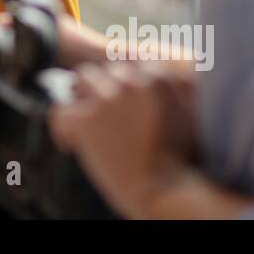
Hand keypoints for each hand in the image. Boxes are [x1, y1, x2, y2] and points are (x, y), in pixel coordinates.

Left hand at [46, 62, 199, 217]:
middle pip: (107, 71)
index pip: (132, 63)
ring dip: (83, 98)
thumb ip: (182, 89)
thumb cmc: (183, 160)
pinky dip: (63, 129)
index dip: (126, 82)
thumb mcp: (192, 114)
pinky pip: (60, 113)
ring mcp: (106, 98)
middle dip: (105, 89)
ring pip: (81, 80)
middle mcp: (130, 82)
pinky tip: (70, 145)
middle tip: (105, 114)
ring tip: (87, 123)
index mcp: (157, 77)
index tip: (125, 99)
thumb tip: (177, 76)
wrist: (164, 190)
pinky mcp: (85, 119)